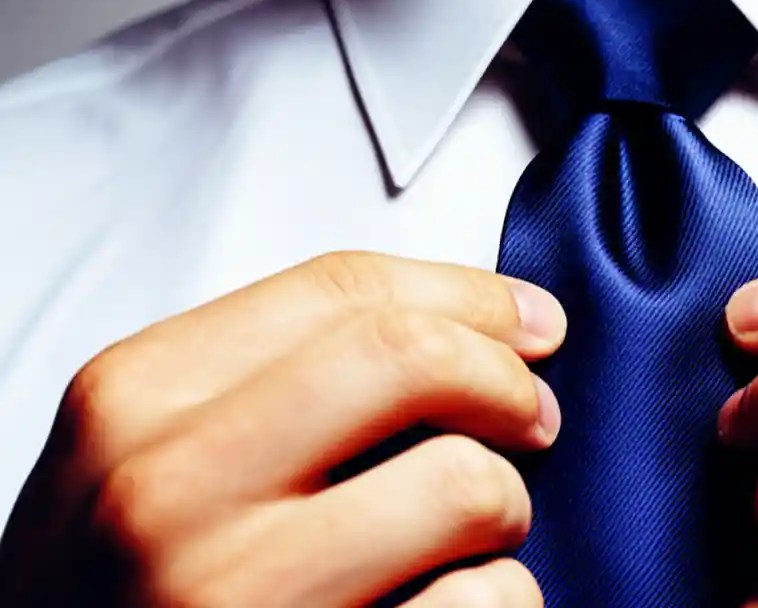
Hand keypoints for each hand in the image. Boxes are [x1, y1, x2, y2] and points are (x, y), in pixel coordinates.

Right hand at [0, 252, 564, 606]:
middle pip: (411, 359)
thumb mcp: (144, 452)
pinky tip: (460, 598)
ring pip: (465, 485)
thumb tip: (461, 326)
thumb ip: (266, 378)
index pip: (343, 288)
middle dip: (506, 380)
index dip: (470, 295)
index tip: (530, 321)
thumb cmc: (119, 586)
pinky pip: (482, 603)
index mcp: (134, 400)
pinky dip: (504, 596)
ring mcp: (233, 593)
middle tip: (531, 414)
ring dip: (507, 503)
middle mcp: (171, 491)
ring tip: (481, 528)